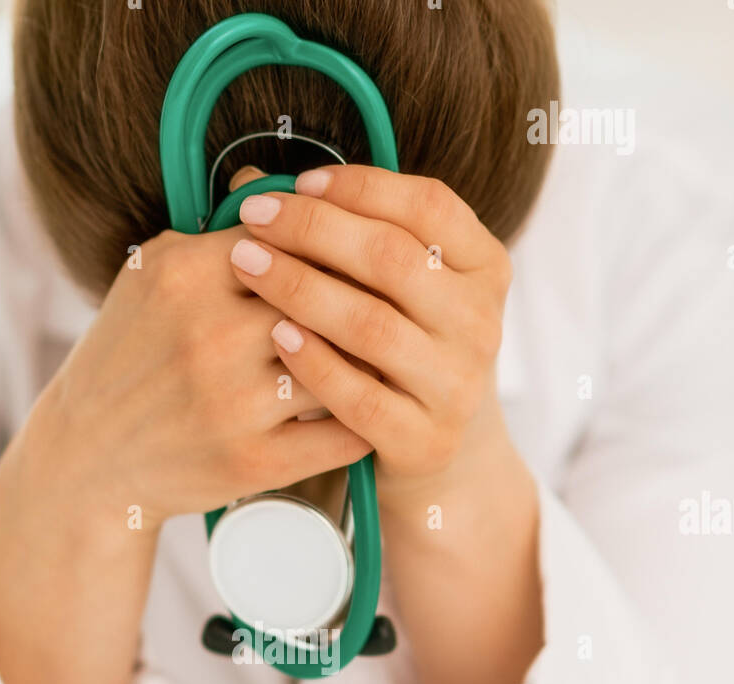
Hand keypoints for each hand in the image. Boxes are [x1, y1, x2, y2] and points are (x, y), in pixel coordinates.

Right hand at [25, 224, 372, 533]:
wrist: (90, 458)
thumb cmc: (128, 357)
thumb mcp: (151, 277)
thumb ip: (214, 233)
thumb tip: (272, 186)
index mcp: (186, 275)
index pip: (293, 236)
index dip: (332, 243)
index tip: (353, 253)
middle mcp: (210, 336)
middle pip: (326, 295)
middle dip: (361, 296)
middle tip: (392, 299)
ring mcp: (233, 404)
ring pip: (341, 363)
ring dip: (368, 358)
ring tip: (387, 351)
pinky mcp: (253, 463)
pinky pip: (340, 433)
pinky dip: (362, 417)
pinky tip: (370, 404)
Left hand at [226, 164, 512, 508]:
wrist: (438, 453)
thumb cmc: (401, 354)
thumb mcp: (398, 290)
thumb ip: (347, 233)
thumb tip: (251, 180)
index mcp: (485, 269)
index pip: (427, 206)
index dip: (359, 186)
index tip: (297, 183)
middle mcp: (481, 324)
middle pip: (392, 259)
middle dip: (313, 229)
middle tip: (253, 217)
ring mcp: (457, 386)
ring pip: (372, 325)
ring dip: (301, 288)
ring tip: (248, 265)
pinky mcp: (425, 440)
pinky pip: (360, 396)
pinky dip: (315, 362)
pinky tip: (276, 336)